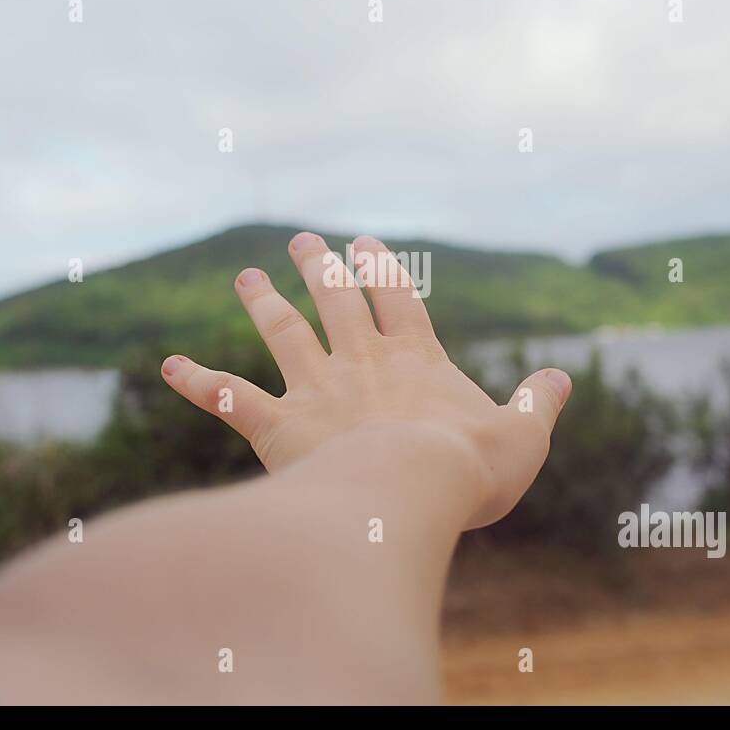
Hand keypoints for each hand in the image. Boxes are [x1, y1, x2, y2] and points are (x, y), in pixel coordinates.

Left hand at [162, 232, 570, 527]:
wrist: (411, 490)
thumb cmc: (472, 469)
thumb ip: (539, 403)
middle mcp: (361, 363)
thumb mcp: (523, 434)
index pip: (397, 300)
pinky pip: (230, 399)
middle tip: (304, 239)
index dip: (382, 269)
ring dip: (264, 304)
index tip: (365, 241)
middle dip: (321, 269)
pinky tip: (167, 366)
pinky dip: (198, 383)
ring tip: (247, 277)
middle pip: (337, 303)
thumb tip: (561, 379)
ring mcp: (317, 390)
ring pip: (284, 334)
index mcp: (415, 361)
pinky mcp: (280, 426)